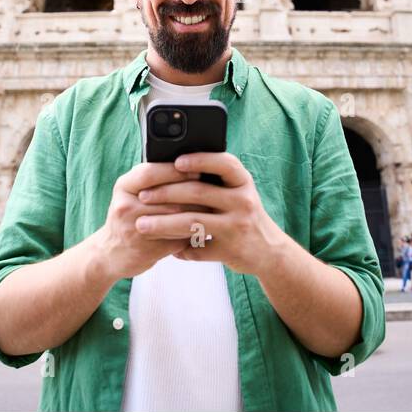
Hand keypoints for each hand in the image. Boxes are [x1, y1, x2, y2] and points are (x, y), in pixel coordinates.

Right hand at [90, 161, 214, 281]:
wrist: (111, 253)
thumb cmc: (129, 216)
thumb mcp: (131, 192)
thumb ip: (154, 178)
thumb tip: (191, 164)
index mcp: (123, 187)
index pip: (151, 172)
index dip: (177, 170)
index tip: (198, 169)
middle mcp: (125, 207)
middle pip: (169, 196)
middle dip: (195, 193)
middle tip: (215, 190)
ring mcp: (136, 230)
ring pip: (177, 218)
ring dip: (199, 212)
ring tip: (214, 207)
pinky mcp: (148, 250)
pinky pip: (178, 238)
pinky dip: (194, 232)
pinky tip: (205, 227)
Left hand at [136, 152, 287, 277]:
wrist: (270, 251)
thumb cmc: (244, 215)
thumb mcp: (238, 192)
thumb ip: (215, 181)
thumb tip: (173, 165)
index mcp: (243, 182)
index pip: (223, 163)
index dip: (200, 160)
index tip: (175, 161)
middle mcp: (243, 201)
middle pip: (199, 192)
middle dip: (166, 193)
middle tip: (143, 196)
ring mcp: (237, 227)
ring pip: (193, 222)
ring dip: (163, 224)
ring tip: (142, 225)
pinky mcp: (230, 250)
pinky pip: (198, 249)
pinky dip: (179, 249)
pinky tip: (166, 249)